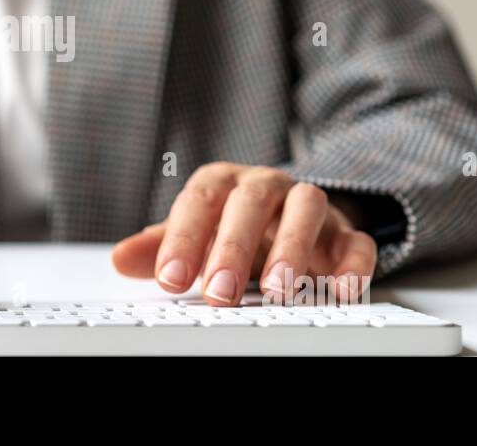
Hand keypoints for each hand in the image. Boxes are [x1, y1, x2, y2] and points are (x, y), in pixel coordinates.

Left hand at [111, 163, 376, 305]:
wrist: (289, 214)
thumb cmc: (233, 225)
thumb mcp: (195, 233)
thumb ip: (160, 245)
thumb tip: (120, 258)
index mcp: (223, 183)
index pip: (199, 201)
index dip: (183, 238)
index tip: (170, 280)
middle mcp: (266, 186)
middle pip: (250, 202)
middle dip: (233, 247)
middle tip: (218, 293)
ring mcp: (308, 204)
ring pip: (306, 209)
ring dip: (293, 248)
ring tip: (278, 292)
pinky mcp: (346, 231)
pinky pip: (356, 240)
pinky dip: (352, 264)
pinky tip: (340, 291)